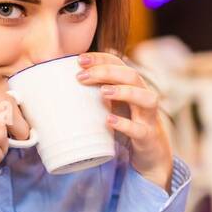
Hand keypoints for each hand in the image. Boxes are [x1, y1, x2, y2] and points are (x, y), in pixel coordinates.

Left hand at [76, 52, 173, 190]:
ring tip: (102, 92)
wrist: (151, 153)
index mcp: (133, 87)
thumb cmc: (128, 124)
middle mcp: (144, 97)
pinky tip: (109, 120)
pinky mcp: (148, 137)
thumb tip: (61, 87)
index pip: (120, 64)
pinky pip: (140, 129)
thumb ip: (95, 95)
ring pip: (146, 98)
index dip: (102, 59)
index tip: (80, 60)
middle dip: (107, 72)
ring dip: (124, 92)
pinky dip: (125, 124)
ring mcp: (148, 117)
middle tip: (82, 77)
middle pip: (133, 76)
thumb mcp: (113, 106)